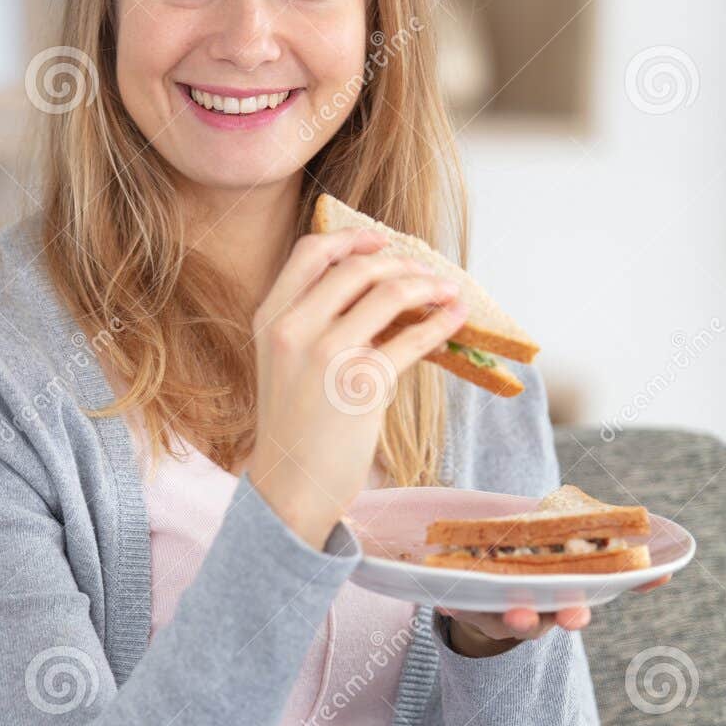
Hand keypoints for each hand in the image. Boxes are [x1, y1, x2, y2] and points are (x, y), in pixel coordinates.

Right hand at [247, 226, 467, 548]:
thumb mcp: (285, 364)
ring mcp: (326, 355)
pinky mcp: (362, 384)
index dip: (351, 238)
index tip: (381, 239)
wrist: (290, 487)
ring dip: (428, 286)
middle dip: (400, 263)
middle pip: (356, 268)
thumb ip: (314, 323)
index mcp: (270, 319)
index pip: (310, 253)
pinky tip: (456, 318)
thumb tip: (377, 290)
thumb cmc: (295, 427)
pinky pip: (412, 339)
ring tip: (448, 291)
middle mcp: (293, 330)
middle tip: (426, 273)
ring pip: (389, 294)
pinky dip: (441, 323)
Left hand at [437, 573, 672, 655]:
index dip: (573, 614)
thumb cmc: (542, 570)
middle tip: (525, 616)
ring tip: (486, 604)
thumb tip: (666, 571)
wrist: (493, 583)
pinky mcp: (463, 605)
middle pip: (530, 623)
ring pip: (493, 617)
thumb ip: (615, 569)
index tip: (577, 615)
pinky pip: (456, 604)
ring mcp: (492, 610)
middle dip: (533, 620)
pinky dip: (451, 602)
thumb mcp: (577, 564)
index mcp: (555, 603)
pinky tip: (445, 600)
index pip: (569, 610)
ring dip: (491, 612)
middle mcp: (525, 612)